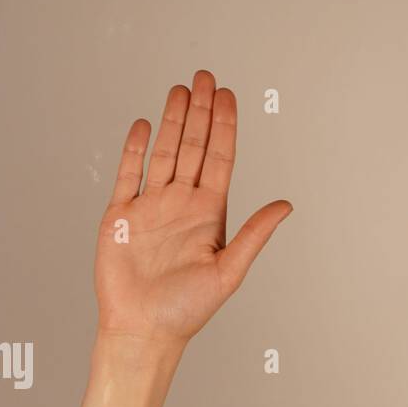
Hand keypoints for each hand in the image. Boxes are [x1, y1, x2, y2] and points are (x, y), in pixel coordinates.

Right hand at [94, 69, 292, 344]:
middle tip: (205, 76)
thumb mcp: (229, 271)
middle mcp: (181, 205)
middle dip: (200, 111)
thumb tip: (287, 205)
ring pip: (164, 153)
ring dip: (172, 120)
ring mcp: (151, 207)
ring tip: (180, 89)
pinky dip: (136, 148)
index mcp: (209, 215)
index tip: (227, 96)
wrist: (143, 330)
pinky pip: (128, 173)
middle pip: (192, 147)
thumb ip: (255, 234)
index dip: (223, 126)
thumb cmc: (187, 311)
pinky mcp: (121, 215)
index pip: (219, 159)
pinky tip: (146, 124)